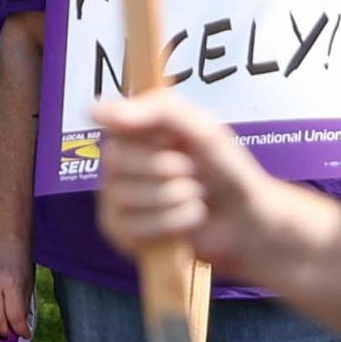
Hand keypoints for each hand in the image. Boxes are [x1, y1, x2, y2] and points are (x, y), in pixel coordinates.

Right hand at [0, 242, 34, 341]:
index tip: (24, 334)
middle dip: (5, 331)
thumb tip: (20, 326)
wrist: (4, 239)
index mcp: (11, 283)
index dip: (20, 330)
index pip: (14, 316)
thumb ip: (23, 306)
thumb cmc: (18, 259)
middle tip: (10, 335)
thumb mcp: (28, 283)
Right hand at [91, 88, 300, 280]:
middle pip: (115, 158)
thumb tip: (94, 109)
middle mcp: (118, 160)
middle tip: (192, 170)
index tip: (171, 138)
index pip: (110, 119)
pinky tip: (189, 218)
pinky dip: (172, 223)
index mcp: (133, 127)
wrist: (246, 216)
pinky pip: (133, 228)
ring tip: (195, 196)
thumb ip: (156, 111)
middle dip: (166, 167)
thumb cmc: (225, 167)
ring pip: (125, 195)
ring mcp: (115, 198)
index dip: (144, 131)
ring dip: (175, 197)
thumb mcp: (202, 128)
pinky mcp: (122, 232)